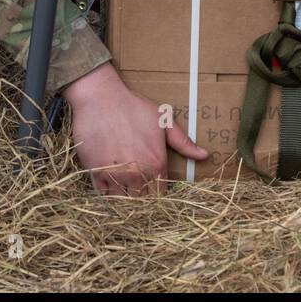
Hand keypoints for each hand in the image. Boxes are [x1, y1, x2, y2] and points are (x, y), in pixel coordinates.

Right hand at [61, 63, 208, 194]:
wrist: (100, 97)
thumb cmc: (133, 107)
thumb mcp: (163, 121)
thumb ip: (183, 142)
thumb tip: (205, 155)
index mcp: (156, 164)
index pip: (161, 196)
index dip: (158, 196)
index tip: (154, 192)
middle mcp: (137, 174)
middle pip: (142, 203)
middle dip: (142, 201)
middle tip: (139, 193)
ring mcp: (115, 175)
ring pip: (122, 202)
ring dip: (124, 199)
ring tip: (125, 191)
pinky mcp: (95, 173)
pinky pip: (103, 196)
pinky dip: (107, 194)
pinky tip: (110, 186)